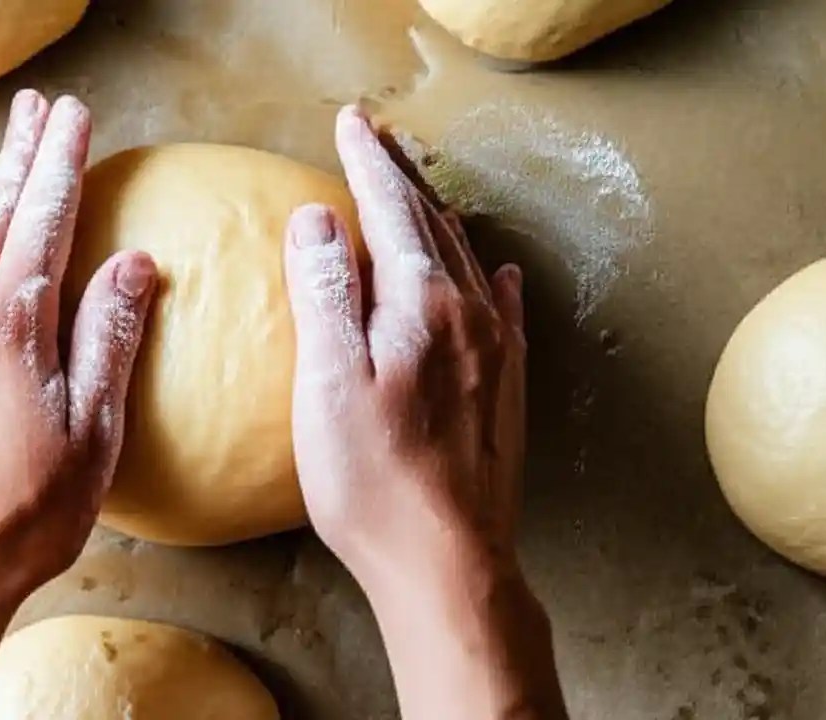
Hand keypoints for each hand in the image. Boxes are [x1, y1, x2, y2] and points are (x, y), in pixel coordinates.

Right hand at [284, 107, 564, 719]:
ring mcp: (494, 351)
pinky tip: (500, 274)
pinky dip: (492, 277)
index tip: (350, 121)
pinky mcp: (505, 388)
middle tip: (376, 136)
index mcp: (420, 305)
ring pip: (467, 259)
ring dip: (437, 216)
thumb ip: (326, 295)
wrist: (449, 562)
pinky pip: (504, 310)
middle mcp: (468, 314)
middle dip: (400, 174)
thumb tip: (320, 218)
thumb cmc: (374, 482)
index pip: (388, 209)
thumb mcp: (329, 384)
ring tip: (417, 190)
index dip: (366, 161)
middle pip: (431, 223)